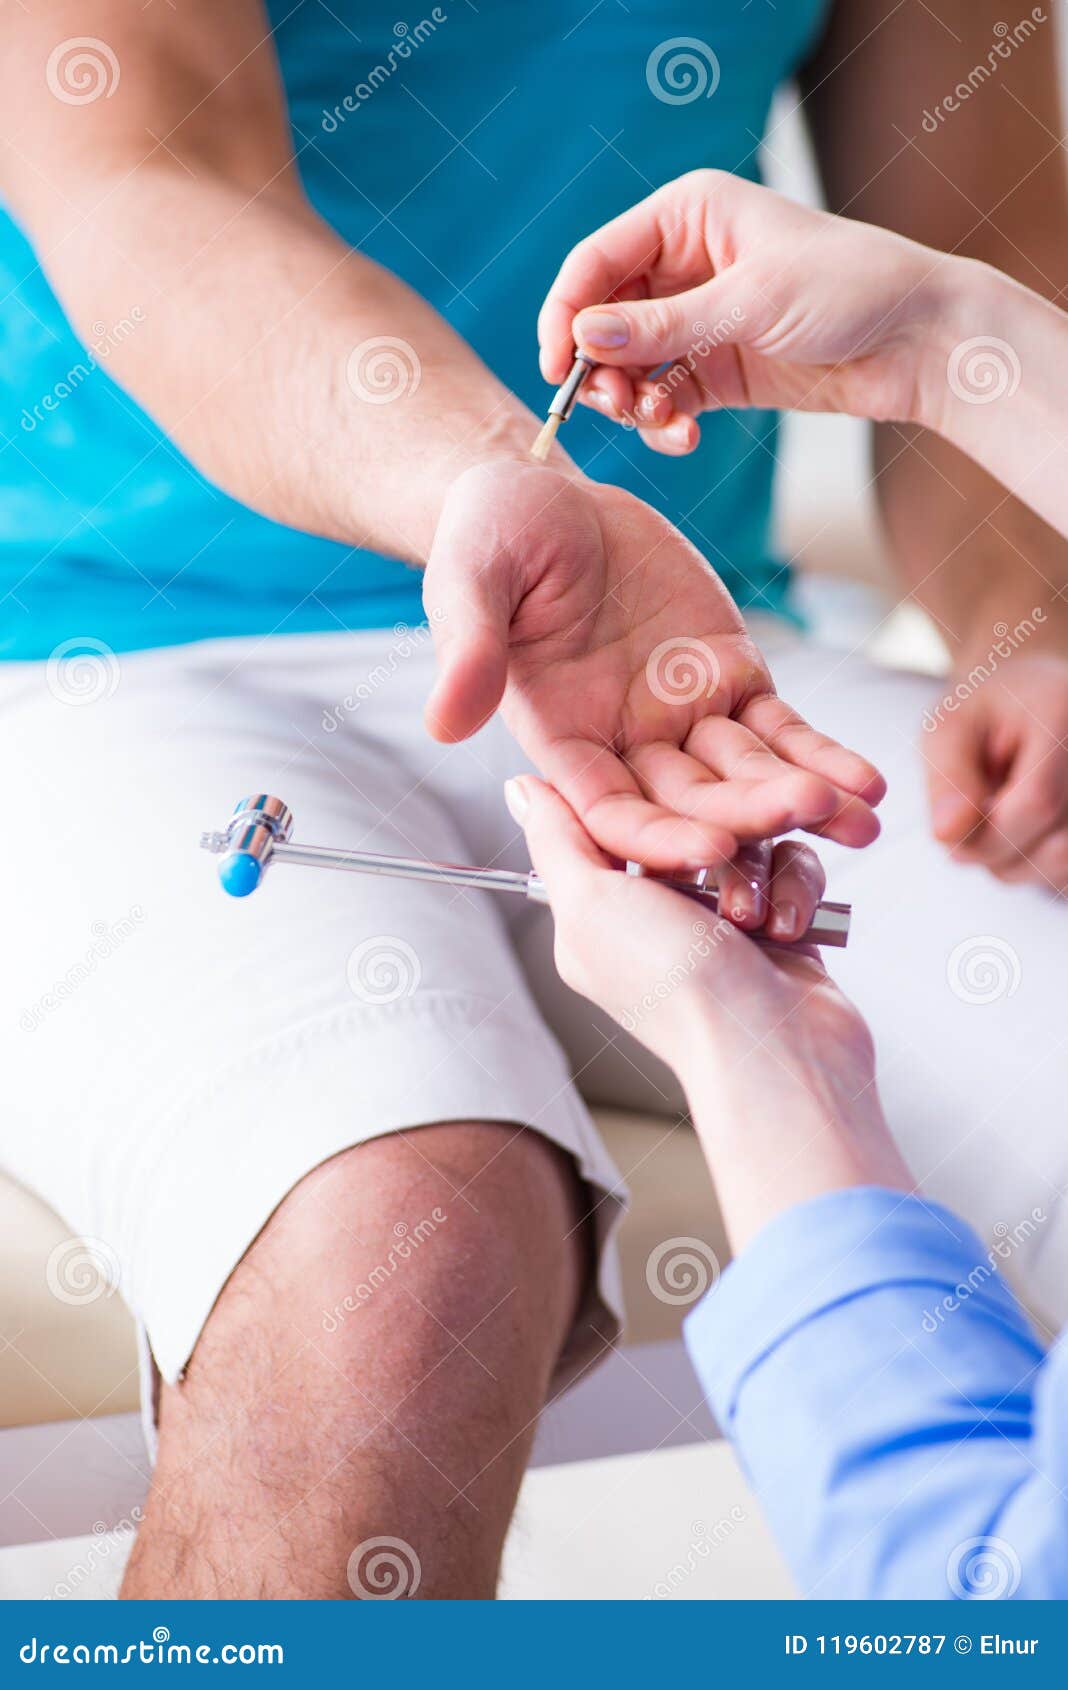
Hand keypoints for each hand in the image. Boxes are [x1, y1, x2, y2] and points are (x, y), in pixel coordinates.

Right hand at [423, 460, 883, 868]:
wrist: (548, 499)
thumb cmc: (493, 537)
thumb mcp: (470, 580)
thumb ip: (467, 649)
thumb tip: (443, 722)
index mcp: (560, 743)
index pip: (610, 811)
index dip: (658, 837)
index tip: (708, 848)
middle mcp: (624, 747)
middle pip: (691, 803)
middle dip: (748, 816)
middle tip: (805, 817)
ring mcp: (681, 719)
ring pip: (747, 775)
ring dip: (801, 799)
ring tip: (859, 819)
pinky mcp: (729, 680)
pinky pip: (781, 729)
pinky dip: (821, 754)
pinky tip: (864, 780)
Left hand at [502, 774, 875, 1118]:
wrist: (773, 1050)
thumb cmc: (675, 989)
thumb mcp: (590, 903)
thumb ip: (555, 840)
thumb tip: (521, 789)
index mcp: (599, 913)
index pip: (612, 828)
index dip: (640, 804)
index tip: (666, 793)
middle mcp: (657, 918)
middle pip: (688, 826)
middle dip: (714, 840)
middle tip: (721, 860)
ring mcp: (721, 925)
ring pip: (747, 842)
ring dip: (756, 875)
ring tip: (751, 922)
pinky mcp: (780, 928)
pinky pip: (792, 870)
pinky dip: (793, 895)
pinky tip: (787, 930)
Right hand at [537, 171, 952, 454]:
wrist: (919, 340)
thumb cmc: (848, 289)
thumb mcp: (748, 303)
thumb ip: (662, 325)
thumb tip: (583, 339)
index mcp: (687, 215)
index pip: (596, 262)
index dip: (566, 314)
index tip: (557, 369)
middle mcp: (684, 263)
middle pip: (604, 319)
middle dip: (600, 368)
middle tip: (611, 406)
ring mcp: (698, 319)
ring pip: (630, 365)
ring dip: (632, 401)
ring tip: (659, 423)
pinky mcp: (717, 369)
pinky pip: (665, 398)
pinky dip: (664, 422)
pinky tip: (682, 438)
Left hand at [925, 652, 1067, 888]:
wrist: (1025, 701)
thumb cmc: (984, 712)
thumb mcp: (948, 728)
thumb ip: (947, 780)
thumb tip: (947, 834)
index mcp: (1063, 715)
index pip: (1038, 802)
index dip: (986, 834)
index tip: (951, 830)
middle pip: (1055, 846)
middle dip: (994, 849)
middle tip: (971, 812)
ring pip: (1061, 868)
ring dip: (1012, 861)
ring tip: (998, 815)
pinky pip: (1065, 874)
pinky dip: (1033, 864)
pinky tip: (1021, 828)